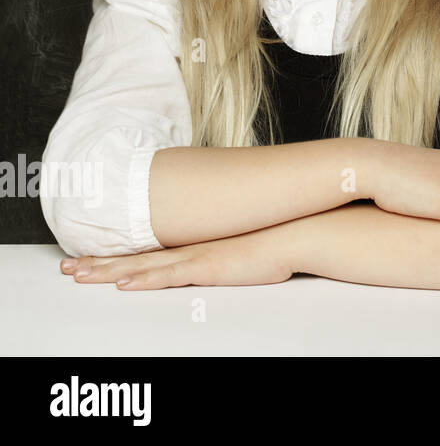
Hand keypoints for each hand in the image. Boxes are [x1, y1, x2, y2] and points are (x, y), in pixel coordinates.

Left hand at [57, 226, 293, 289]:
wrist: (296, 232)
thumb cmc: (275, 238)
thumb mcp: (241, 242)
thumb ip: (222, 246)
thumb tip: (216, 250)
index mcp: (194, 243)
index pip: (146, 251)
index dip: (115, 255)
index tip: (88, 257)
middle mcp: (189, 247)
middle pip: (135, 257)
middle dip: (97, 263)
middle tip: (66, 268)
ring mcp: (196, 256)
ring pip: (142, 265)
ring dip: (108, 271)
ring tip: (78, 275)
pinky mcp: (208, 267)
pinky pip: (169, 276)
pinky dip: (143, 279)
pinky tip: (122, 284)